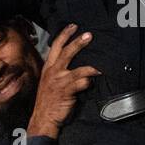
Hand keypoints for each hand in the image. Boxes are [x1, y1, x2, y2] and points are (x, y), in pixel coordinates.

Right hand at [26, 24, 100, 139]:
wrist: (43, 118)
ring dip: (91, 65)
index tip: (74, 26)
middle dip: (78, 42)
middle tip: (89, 35)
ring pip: (78, 68)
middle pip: (66, 52)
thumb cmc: (49, 100)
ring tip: (100, 64)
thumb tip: (73, 60)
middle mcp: (53, 72)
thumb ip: (59, 70)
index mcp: (49, 68)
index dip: (65, 34)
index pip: (56, 46)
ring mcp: (59, 82)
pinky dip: (88, 82)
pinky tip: (93, 82)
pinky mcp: (66, 92)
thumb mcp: (50, 81)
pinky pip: (81, 83)